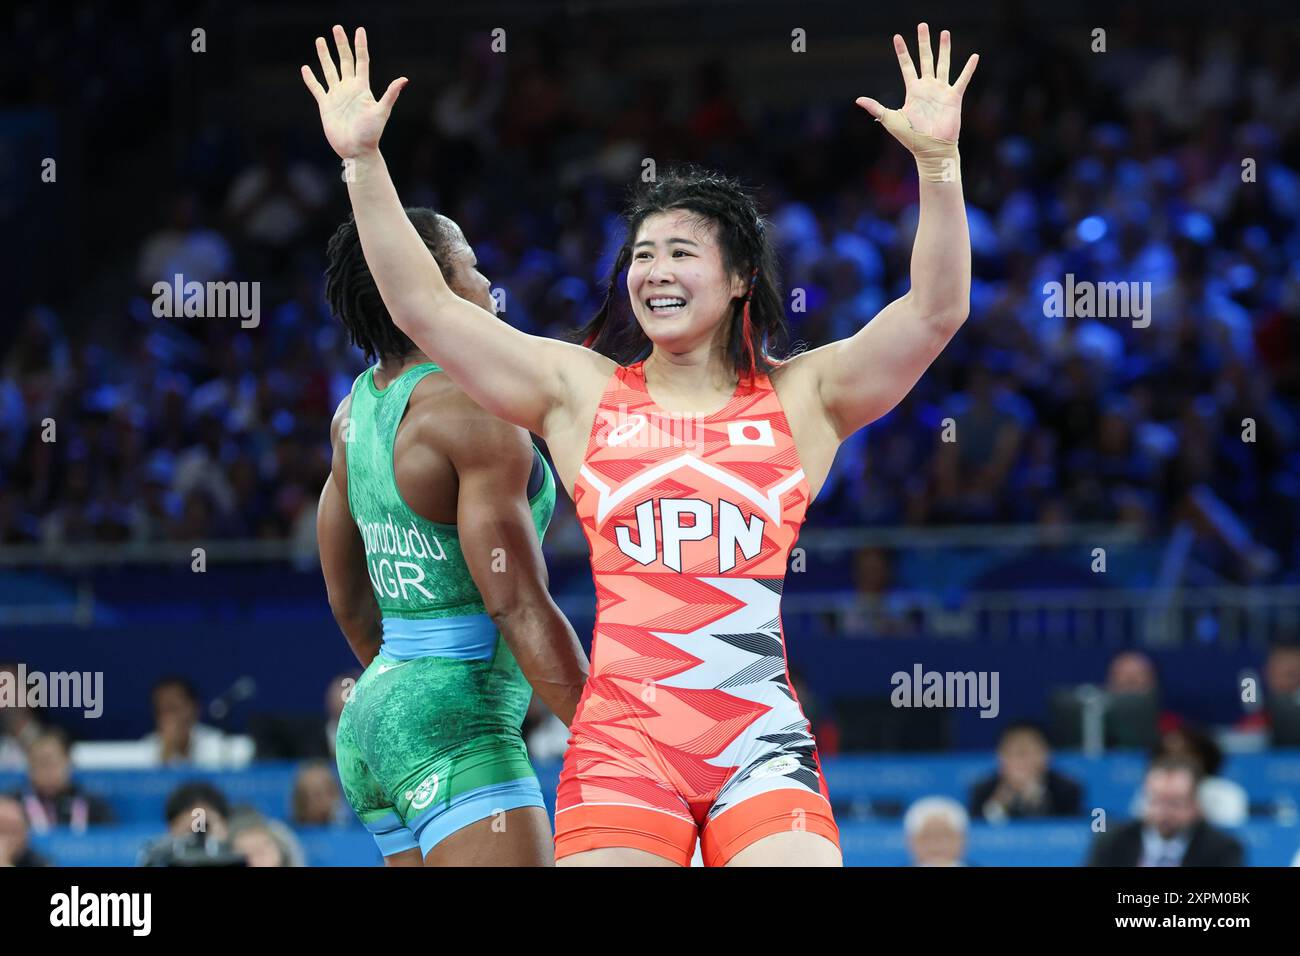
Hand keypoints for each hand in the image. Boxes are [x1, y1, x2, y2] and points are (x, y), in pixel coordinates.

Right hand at [301, 25, 406, 158]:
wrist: (357, 151)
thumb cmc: (371, 134)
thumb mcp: (382, 112)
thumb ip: (390, 95)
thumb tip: (404, 79)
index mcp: (362, 88)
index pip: (361, 61)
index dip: (360, 46)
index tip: (359, 30)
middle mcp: (349, 89)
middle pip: (345, 61)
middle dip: (341, 44)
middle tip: (336, 28)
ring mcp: (337, 96)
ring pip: (329, 70)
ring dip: (325, 56)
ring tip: (320, 40)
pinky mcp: (326, 105)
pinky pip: (317, 88)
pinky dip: (311, 79)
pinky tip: (306, 68)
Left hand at [856, 24, 976, 145]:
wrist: (930, 149)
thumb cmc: (910, 138)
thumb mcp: (890, 119)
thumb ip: (876, 108)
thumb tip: (858, 100)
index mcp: (913, 91)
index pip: (906, 65)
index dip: (902, 52)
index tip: (897, 37)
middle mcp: (927, 87)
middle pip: (925, 59)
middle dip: (923, 42)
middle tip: (922, 25)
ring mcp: (941, 91)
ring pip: (943, 64)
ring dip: (944, 48)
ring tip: (944, 32)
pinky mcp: (954, 97)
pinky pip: (962, 79)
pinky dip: (969, 68)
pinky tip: (975, 56)